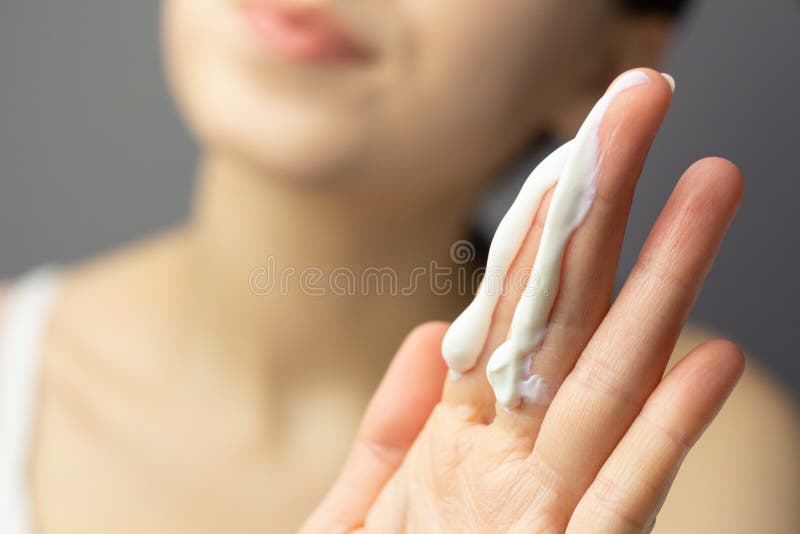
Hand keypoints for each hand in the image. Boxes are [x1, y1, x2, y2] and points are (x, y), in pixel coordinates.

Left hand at [302, 69, 744, 532]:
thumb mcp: (350, 516)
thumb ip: (389, 426)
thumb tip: (431, 332)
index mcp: (457, 445)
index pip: (507, 313)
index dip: (537, 228)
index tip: (571, 150)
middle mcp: (513, 463)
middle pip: (569, 318)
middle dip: (614, 215)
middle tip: (649, 112)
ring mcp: (543, 516)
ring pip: (611, 387)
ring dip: (662, 289)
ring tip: (709, 193)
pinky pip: (617, 496)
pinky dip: (662, 432)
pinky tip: (707, 357)